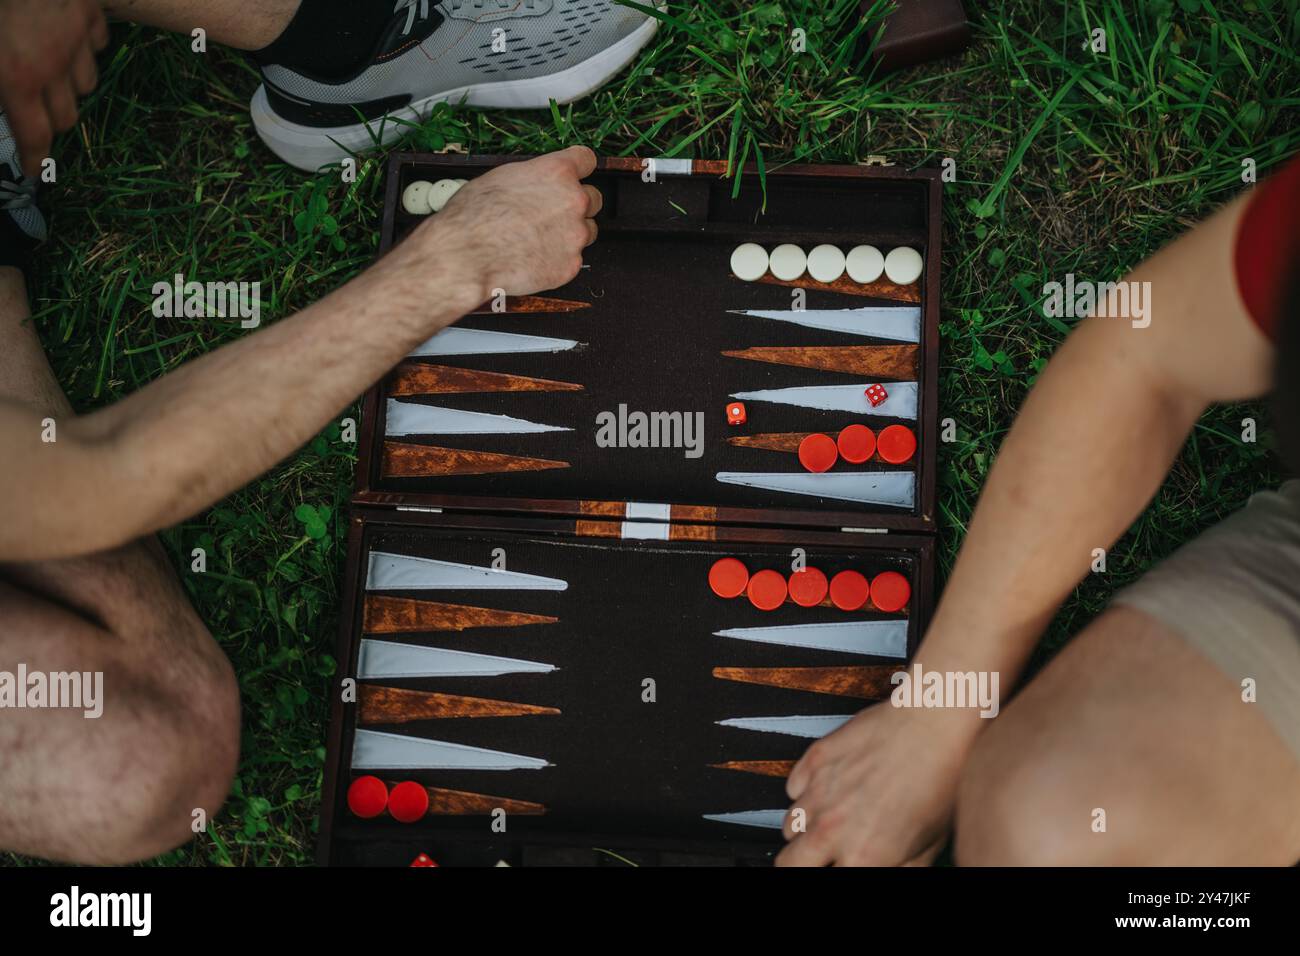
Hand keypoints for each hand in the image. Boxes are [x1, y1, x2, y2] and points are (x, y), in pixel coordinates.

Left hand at [0, 0, 107, 174]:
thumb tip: (2, 94)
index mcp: (16, 76)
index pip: (33, 135)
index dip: (35, 157)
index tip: (36, 170)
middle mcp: (52, 66)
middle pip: (65, 116)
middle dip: (49, 117)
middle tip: (33, 107)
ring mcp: (77, 39)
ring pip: (85, 82)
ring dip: (68, 81)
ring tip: (49, 64)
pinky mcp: (91, 15)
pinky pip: (97, 43)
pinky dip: (84, 45)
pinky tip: (67, 32)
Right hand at [415, 146, 601, 301]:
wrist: (466, 255)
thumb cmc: (474, 217)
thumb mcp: (502, 177)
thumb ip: (532, 178)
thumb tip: (536, 183)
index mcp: (557, 172)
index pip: (586, 159)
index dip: (579, 167)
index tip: (577, 172)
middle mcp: (573, 201)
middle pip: (594, 198)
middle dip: (577, 205)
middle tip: (553, 213)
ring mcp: (575, 235)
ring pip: (588, 231)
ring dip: (571, 233)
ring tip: (540, 239)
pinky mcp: (571, 265)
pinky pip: (573, 259)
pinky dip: (558, 260)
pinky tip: (534, 258)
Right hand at [776, 702, 979, 865]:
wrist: (935, 724)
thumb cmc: (941, 781)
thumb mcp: (930, 843)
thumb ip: (901, 869)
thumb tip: (886, 870)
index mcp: (862, 857)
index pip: (821, 880)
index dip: (835, 871)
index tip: (843, 863)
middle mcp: (832, 828)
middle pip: (788, 863)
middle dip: (805, 863)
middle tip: (823, 856)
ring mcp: (819, 791)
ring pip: (789, 826)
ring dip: (807, 829)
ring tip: (836, 819)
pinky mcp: (815, 759)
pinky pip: (793, 788)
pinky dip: (806, 793)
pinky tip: (833, 788)